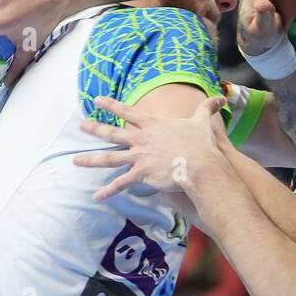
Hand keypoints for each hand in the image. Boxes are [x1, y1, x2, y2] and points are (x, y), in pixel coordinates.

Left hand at [74, 94, 225, 201]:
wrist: (199, 165)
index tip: (97, 101)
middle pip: (113, 133)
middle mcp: (141, 139)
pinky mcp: (141, 174)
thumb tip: (221, 98)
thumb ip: (207, 108)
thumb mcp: (202, 122)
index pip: (127, 112)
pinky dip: (107, 192)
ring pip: (109, 158)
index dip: (111, 105)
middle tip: (81, 126)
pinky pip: (120, 184)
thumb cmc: (200, 144)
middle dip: (95, 129)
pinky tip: (95, 197)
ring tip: (74, 162)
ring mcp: (139, 157)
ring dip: (91, 160)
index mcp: (152, 124)